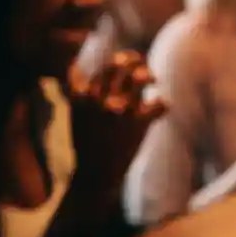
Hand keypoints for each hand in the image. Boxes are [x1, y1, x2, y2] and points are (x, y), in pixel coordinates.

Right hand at [67, 50, 164, 186]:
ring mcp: (121, 110)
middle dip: (135, 60)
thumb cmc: (87, 142)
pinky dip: (162, 104)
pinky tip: (161, 107)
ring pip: (139, 78)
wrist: (94, 176)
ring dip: (149, 76)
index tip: (127, 63)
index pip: (106, 66)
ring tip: (153, 80)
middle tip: (142, 70)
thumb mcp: (76, 113)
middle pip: (121, 65)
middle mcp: (102, 99)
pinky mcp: (138, 124)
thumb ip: (78, 88)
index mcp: (84, 95)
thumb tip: (73, 64)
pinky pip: (158, 103)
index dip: (121, 60)